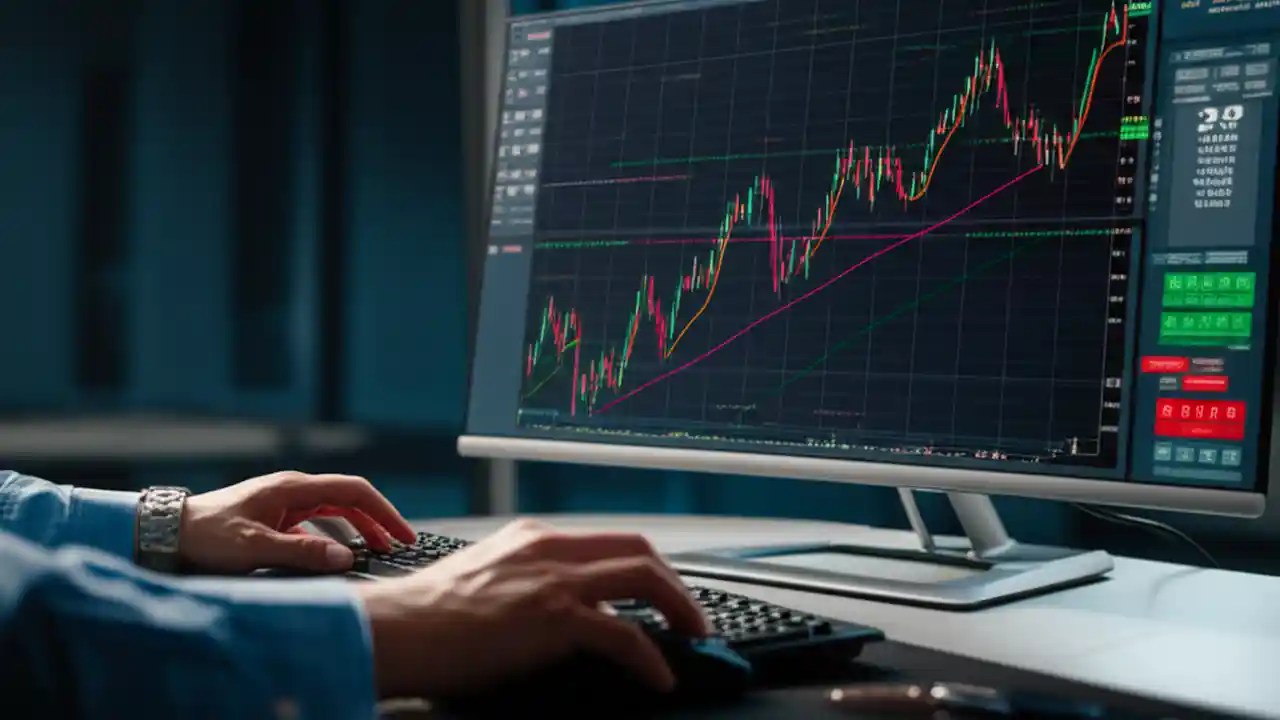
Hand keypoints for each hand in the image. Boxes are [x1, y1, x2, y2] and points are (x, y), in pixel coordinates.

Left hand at [179, 471, 416, 573]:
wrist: (167, 532)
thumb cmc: (207, 535)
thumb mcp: (256, 547)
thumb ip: (303, 553)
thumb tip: (346, 557)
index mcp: (294, 488)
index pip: (354, 491)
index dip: (384, 511)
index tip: (402, 534)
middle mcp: (294, 491)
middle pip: (350, 499)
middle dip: (379, 520)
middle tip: (401, 544)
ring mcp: (285, 504)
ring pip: (336, 512)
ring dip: (360, 529)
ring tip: (378, 550)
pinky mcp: (276, 519)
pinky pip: (317, 525)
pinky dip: (336, 538)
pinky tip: (340, 556)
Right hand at [355, 519, 710, 698]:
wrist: (395, 631)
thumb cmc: (425, 617)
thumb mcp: (484, 577)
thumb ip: (525, 581)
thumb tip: (558, 611)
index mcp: (533, 538)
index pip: (607, 541)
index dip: (644, 565)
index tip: (661, 590)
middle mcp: (550, 548)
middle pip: (638, 548)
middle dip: (674, 581)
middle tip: (690, 614)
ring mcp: (554, 580)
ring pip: (644, 576)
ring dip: (680, 608)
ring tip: (694, 636)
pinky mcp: (555, 617)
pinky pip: (625, 634)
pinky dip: (650, 656)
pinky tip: (659, 676)